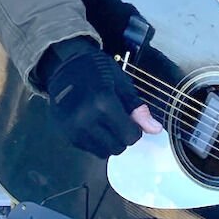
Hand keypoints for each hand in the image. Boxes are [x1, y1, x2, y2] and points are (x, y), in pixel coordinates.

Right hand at [40, 41, 161, 157]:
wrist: (63, 66)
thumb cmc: (96, 69)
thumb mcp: (121, 82)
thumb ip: (137, 108)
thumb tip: (156, 130)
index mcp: (103, 103)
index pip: (130, 136)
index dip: (135, 129)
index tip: (131, 118)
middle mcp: (86, 119)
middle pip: (117, 147)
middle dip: (122, 136)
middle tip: (118, 119)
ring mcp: (74, 129)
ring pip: (103, 152)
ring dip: (109, 141)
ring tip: (105, 123)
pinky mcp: (66, 135)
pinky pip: (89, 149)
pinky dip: (96, 141)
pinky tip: (93, 124)